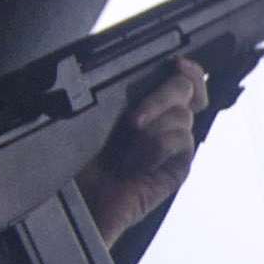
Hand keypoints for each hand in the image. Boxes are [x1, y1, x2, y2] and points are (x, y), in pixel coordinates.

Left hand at [79, 59, 214, 240]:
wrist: (77, 200)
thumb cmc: (78, 158)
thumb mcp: (96, 114)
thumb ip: (124, 90)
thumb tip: (151, 71)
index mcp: (141, 100)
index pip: (179, 76)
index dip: (186, 67)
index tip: (175, 63)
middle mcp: (161, 119)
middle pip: (185, 89)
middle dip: (160, 99)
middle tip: (131, 121)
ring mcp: (172, 144)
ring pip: (183, 114)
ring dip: (151, 129)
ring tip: (123, 155)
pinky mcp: (178, 167)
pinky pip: (182, 140)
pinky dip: (156, 147)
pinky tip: (136, 165)